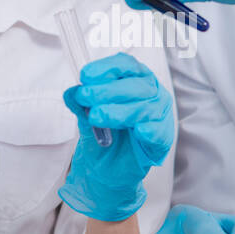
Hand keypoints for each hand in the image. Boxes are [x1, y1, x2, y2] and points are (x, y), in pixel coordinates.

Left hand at [58, 53, 173, 221]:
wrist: (109, 167)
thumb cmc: (105, 132)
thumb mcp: (87, 113)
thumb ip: (80, 102)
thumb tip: (72, 92)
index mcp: (135, 79)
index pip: (126, 66)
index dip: (106, 68)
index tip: (85, 76)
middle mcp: (151, 93)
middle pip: (136, 85)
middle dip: (108, 90)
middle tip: (85, 96)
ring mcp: (159, 115)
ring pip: (144, 108)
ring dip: (119, 111)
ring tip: (97, 116)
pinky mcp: (162, 138)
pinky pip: (158, 132)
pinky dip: (148, 131)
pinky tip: (138, 131)